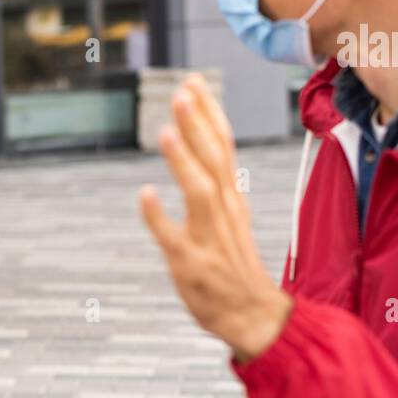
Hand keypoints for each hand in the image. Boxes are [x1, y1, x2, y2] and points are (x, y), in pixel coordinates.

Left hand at [140, 73, 292, 362]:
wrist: (253, 316)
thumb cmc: (234, 263)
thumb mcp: (231, 215)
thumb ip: (215, 180)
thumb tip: (197, 141)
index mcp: (231, 197)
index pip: (223, 146)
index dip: (209, 114)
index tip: (194, 81)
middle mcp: (224, 211)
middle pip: (214, 159)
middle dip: (198, 124)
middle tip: (183, 89)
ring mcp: (208, 237)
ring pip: (199, 193)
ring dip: (183, 162)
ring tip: (166, 130)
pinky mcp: (191, 264)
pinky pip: (174, 238)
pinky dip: (159, 217)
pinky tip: (144, 195)